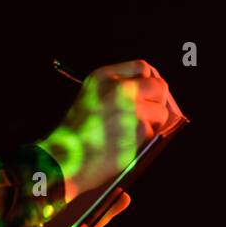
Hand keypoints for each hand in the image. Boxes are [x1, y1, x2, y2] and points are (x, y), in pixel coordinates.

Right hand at [39, 59, 182, 199]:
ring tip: (131, 132)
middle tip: (147, 115)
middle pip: (158, 86)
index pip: (142, 67)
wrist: (65, 159)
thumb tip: (150, 89)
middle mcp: (118, 88)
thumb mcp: (91, 96)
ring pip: (160, 111)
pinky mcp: (138, 129)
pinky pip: (154, 132)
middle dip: (156, 101)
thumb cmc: (77, 132)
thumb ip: (116, 88)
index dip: (147, 81)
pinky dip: (144, 140)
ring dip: (152, 123)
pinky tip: (126, 143)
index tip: (146, 94)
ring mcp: (130, 108)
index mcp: (104, 76)